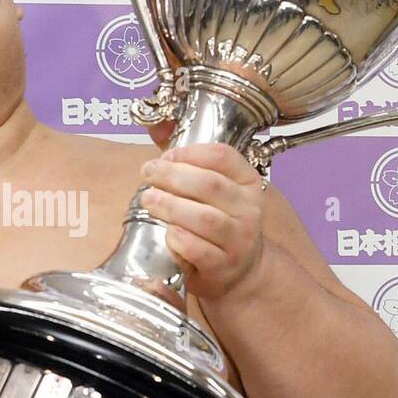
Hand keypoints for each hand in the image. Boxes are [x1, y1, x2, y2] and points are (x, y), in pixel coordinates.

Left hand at [138, 141, 266, 301]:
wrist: (240, 271)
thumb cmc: (218, 222)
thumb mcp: (213, 191)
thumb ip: (188, 161)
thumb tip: (156, 126)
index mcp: (247, 181)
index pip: (223, 156)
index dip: (190, 152)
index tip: (166, 155)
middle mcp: (249, 209)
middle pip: (210, 185)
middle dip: (173, 176)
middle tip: (148, 174)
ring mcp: (239, 239)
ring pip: (205, 218)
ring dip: (171, 206)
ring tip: (148, 199)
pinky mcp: (224, 266)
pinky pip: (199, 250)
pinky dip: (179, 239)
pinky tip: (166, 232)